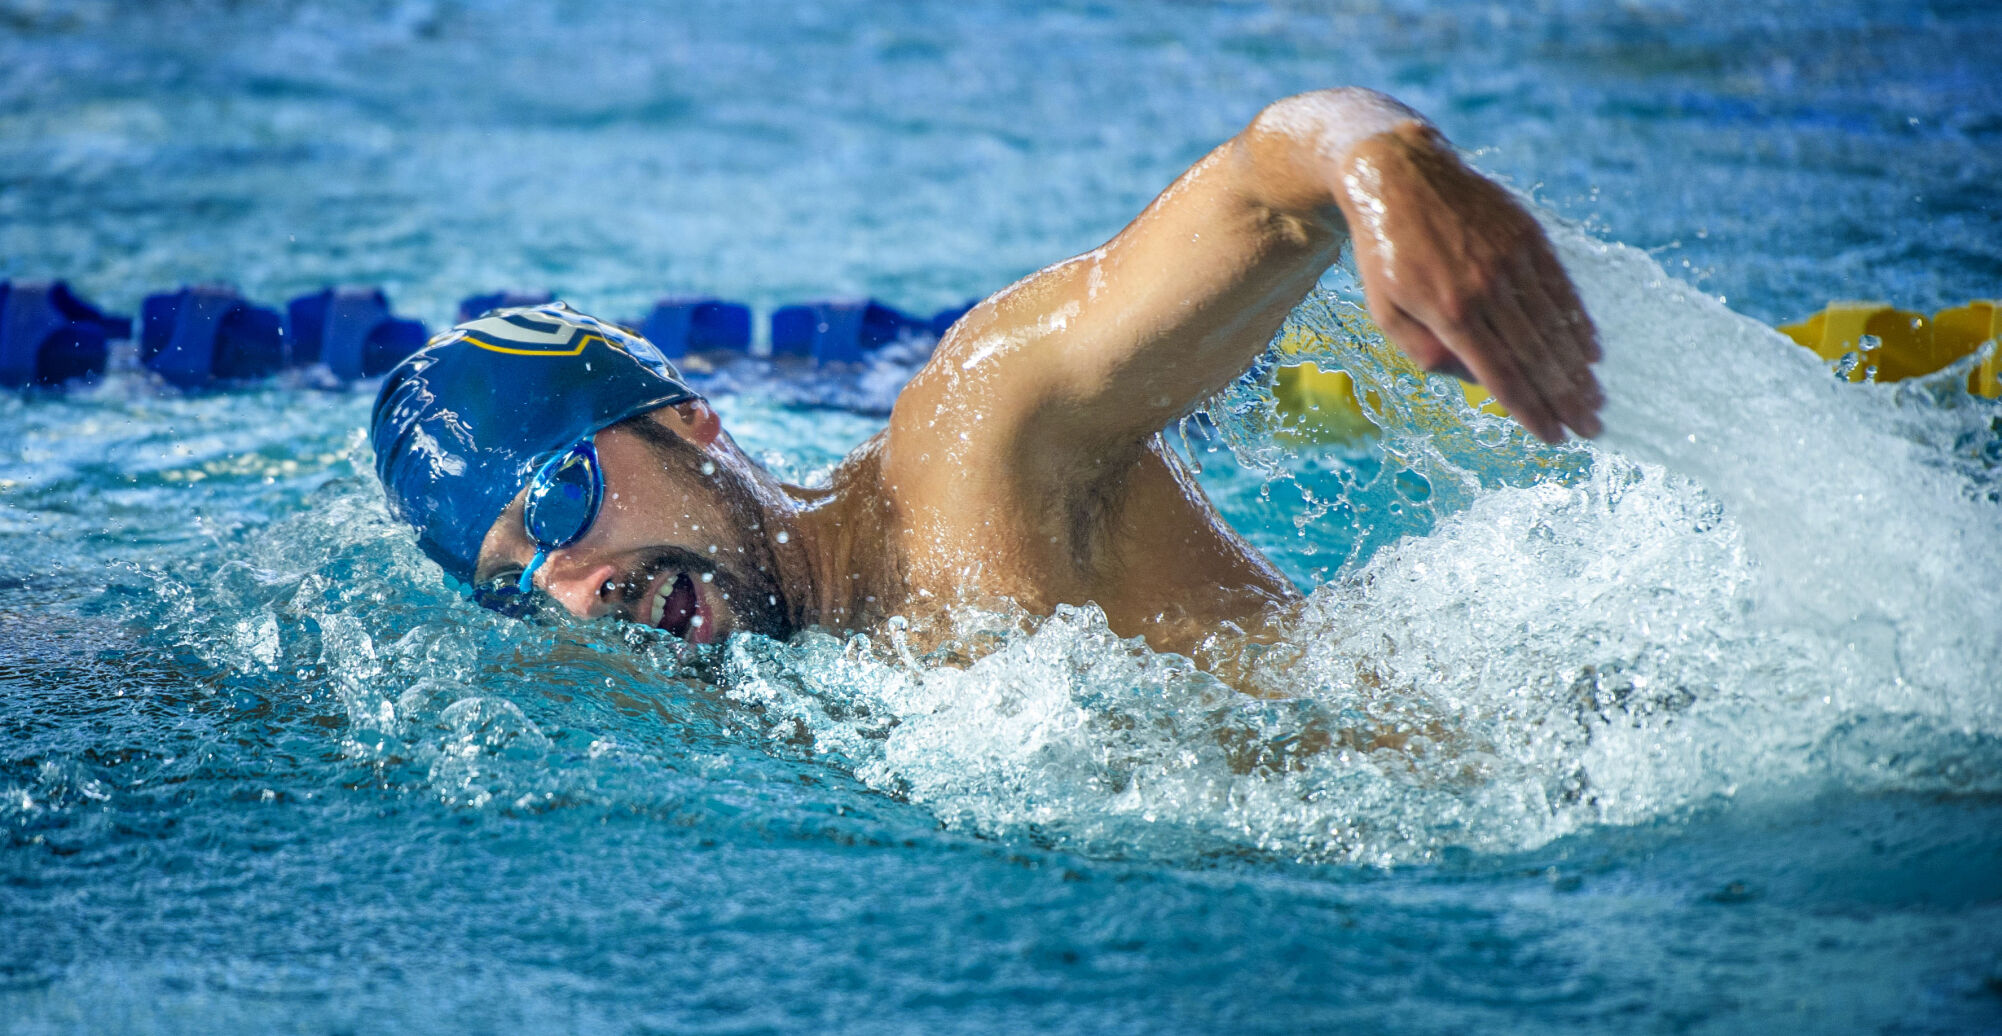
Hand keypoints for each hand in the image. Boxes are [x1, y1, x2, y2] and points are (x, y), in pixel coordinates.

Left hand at [1336, 123, 1601, 441]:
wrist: (1397, 173)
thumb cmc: (1384, 251)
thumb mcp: (1384, 310)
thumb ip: (1421, 352)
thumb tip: (1470, 381)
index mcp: (1450, 312)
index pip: (1500, 375)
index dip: (1530, 411)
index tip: (1553, 438)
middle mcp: (1488, 287)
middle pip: (1537, 356)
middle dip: (1566, 399)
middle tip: (1589, 429)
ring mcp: (1512, 258)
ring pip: (1555, 325)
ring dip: (1579, 369)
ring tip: (1595, 401)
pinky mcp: (1528, 235)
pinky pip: (1561, 289)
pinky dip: (1579, 324)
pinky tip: (1591, 352)